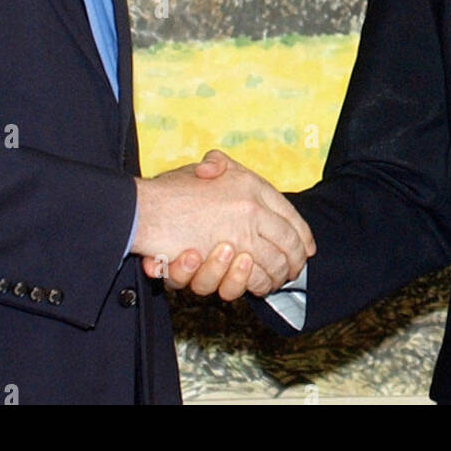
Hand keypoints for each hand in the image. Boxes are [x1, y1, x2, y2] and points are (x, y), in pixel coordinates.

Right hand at [133, 150, 313, 297]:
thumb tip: (216, 165)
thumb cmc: (168, 192)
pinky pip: (251, 279)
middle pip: (288, 241)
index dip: (302, 233)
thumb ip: (216, 166)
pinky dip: (255, 285)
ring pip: (272, 264)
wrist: (143, 211)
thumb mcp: (198, 169)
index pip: (288, 212)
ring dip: (275, 276)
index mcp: (249, 185)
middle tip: (293, 271)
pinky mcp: (227, 259)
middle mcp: (250, 208)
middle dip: (294, 261)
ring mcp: (241, 233)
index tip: (307, 248)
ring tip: (275, 279)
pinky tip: (257, 284)